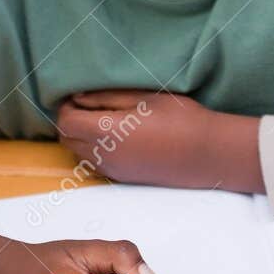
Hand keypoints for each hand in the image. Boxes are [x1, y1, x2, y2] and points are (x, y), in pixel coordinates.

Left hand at [56, 88, 263, 192]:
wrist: (208, 154)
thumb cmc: (182, 118)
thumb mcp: (146, 97)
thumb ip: (108, 97)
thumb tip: (78, 97)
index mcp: (109, 132)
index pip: (66, 121)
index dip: (66, 106)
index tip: (79, 94)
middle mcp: (106, 155)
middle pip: (67, 139)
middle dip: (70, 120)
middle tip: (88, 103)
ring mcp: (114, 170)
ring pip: (78, 153)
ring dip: (80, 135)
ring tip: (103, 117)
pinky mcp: (124, 178)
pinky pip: (95, 163)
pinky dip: (93, 148)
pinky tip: (116, 135)